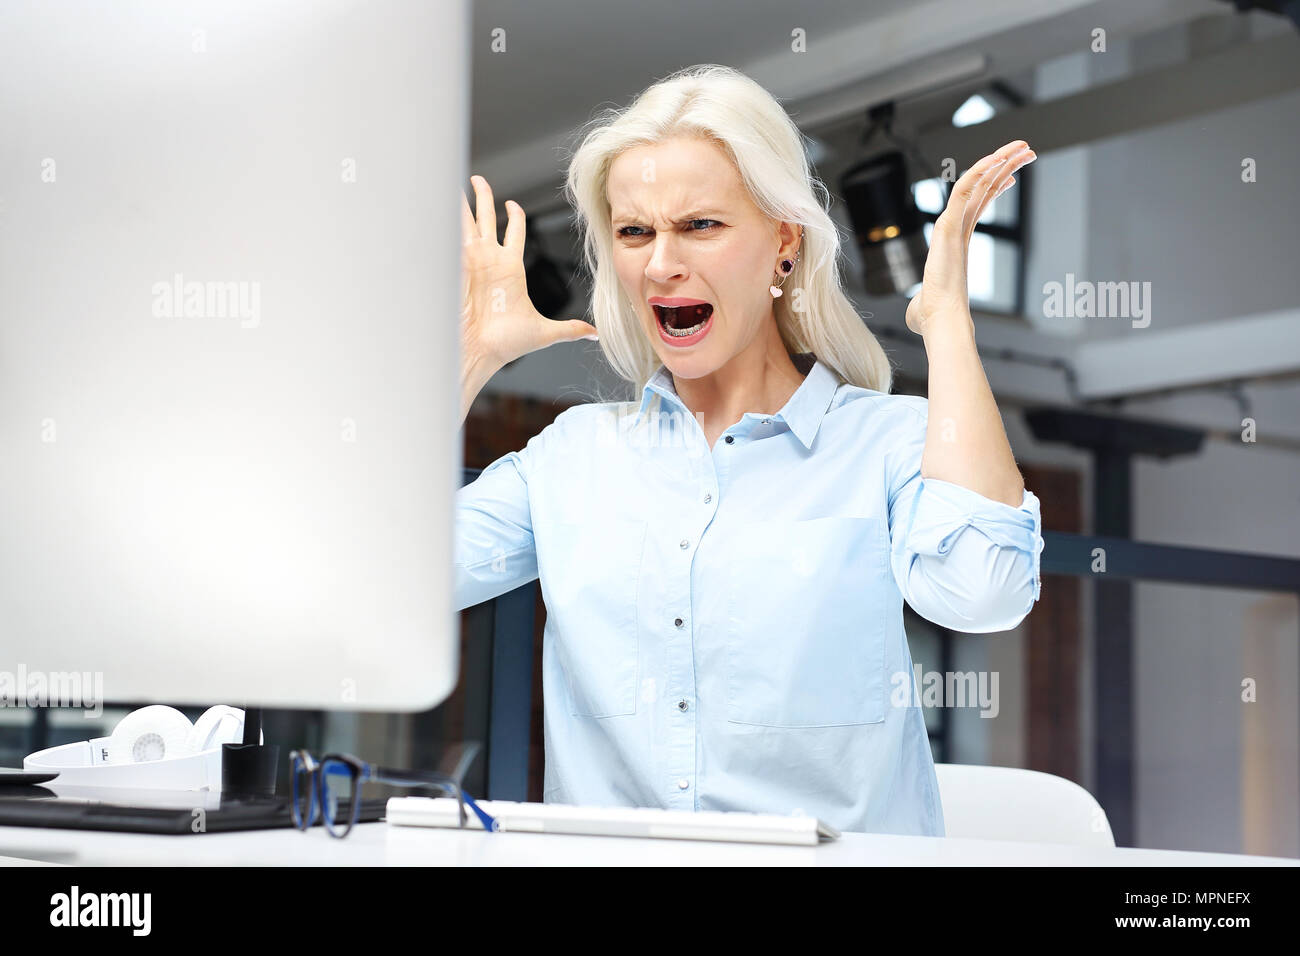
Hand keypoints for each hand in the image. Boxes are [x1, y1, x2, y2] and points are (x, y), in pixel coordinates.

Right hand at [461, 174, 595, 370]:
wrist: (479, 349)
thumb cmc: (506, 343)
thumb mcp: (545, 332)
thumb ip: (570, 329)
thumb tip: (594, 333)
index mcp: (510, 269)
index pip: (513, 234)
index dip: (513, 216)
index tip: (512, 204)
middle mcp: (490, 260)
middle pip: (486, 219)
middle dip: (483, 198)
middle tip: (478, 180)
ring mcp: (473, 259)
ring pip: (469, 220)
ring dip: (465, 200)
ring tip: (459, 178)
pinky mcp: (459, 261)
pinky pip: (454, 230)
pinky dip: (450, 213)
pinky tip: (444, 194)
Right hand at [905, 141, 1036, 334]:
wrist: (939, 320)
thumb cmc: (933, 316)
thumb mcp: (931, 302)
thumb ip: (929, 299)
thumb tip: (919, 314)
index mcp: (954, 242)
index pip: (976, 206)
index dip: (993, 187)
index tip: (1011, 177)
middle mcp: (952, 228)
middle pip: (980, 188)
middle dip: (1003, 166)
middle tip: (1025, 151)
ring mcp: (949, 224)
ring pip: (976, 182)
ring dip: (1000, 161)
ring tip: (1023, 147)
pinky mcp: (946, 225)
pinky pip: (964, 189)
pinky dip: (981, 170)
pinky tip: (999, 157)